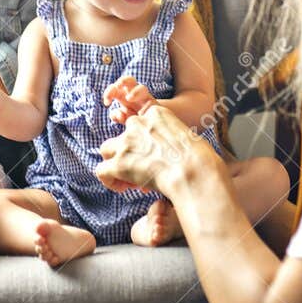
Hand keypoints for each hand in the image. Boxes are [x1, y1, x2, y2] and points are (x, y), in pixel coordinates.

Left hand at [97, 105, 214, 196]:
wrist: (194, 172)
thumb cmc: (200, 161)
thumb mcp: (187, 139)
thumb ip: (173, 140)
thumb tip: (172, 157)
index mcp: (156, 114)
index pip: (139, 124)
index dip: (143, 143)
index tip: (153, 158)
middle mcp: (138, 123)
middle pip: (121, 136)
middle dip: (127, 153)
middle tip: (141, 170)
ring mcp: (126, 142)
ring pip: (106, 150)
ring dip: (115, 164)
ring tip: (128, 180)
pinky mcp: (119, 163)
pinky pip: (101, 170)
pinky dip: (109, 181)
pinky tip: (123, 188)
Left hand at [104, 75, 156, 124]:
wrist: (151, 123)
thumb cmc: (134, 117)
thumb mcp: (123, 118)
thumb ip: (118, 116)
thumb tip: (119, 115)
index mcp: (124, 94)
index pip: (115, 87)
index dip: (109, 92)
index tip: (107, 103)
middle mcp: (135, 93)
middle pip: (130, 79)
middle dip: (123, 80)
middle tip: (118, 86)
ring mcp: (146, 98)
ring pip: (142, 88)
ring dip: (135, 92)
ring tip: (128, 99)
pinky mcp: (155, 106)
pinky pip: (151, 103)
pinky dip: (145, 108)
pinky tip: (140, 115)